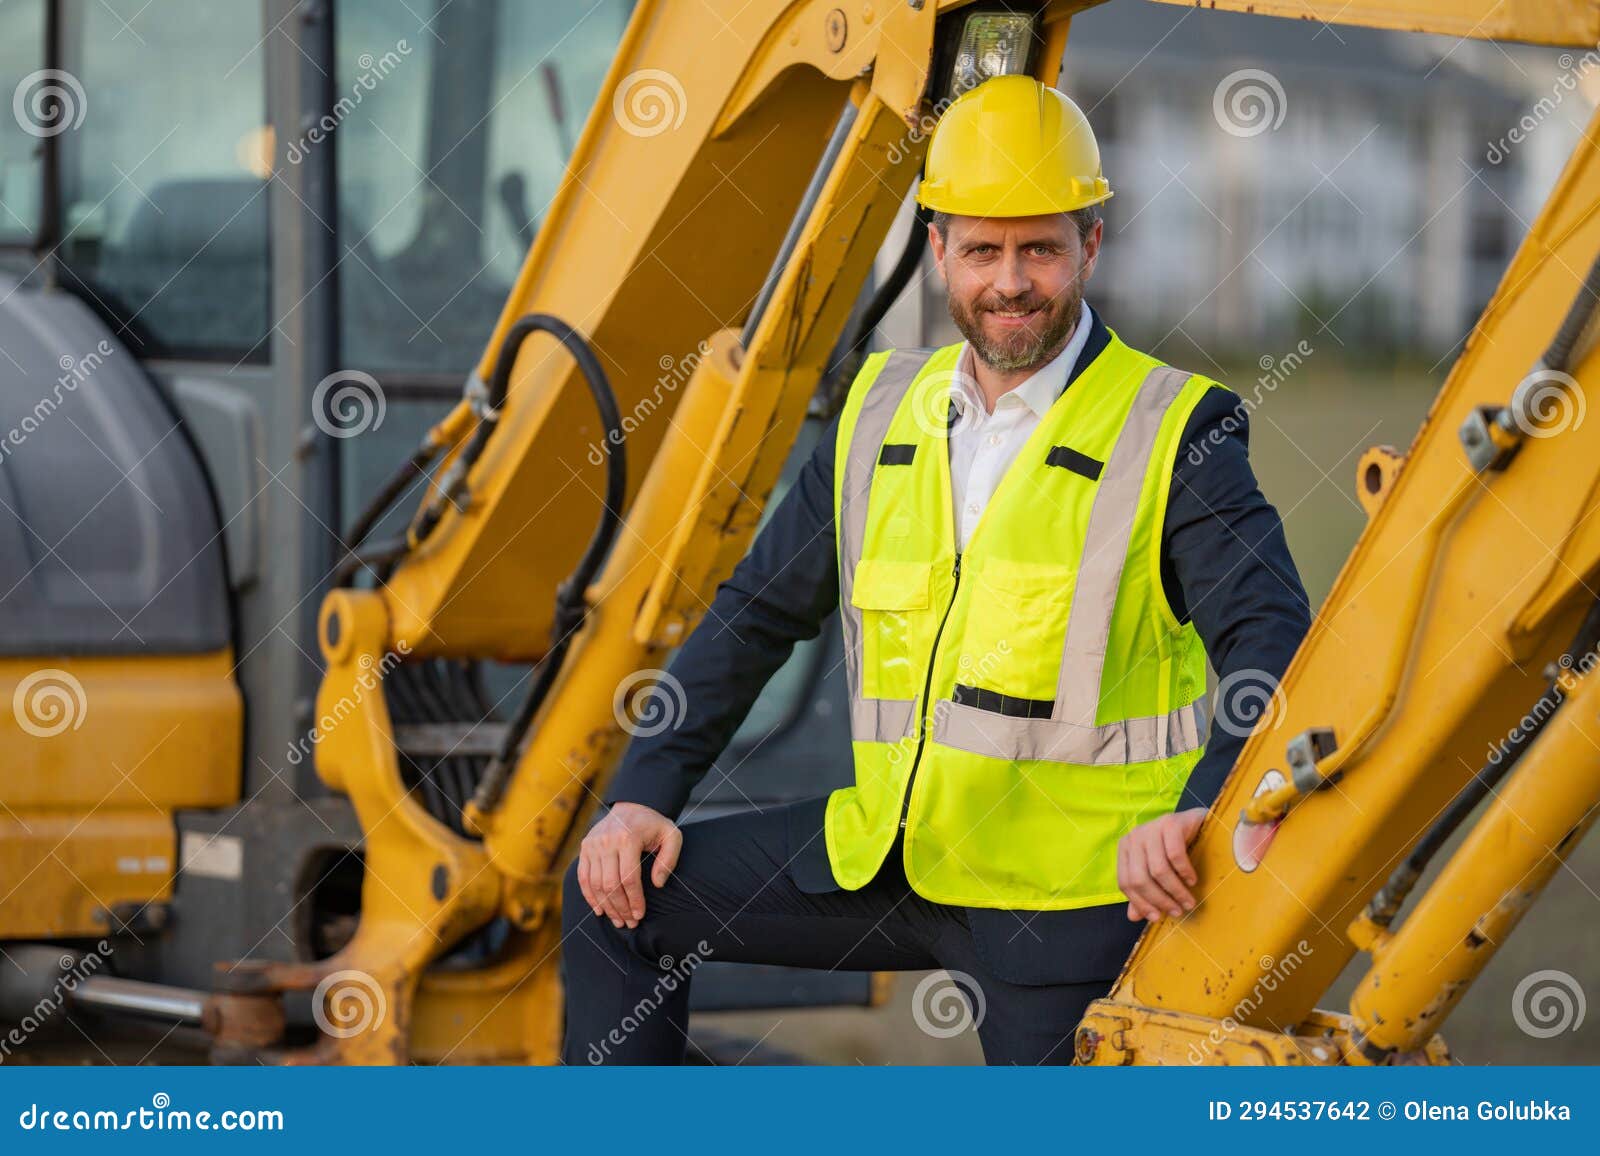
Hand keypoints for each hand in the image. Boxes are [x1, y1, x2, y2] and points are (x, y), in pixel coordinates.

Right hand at [576, 802, 681, 928]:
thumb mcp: (672, 836)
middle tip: (629, 923)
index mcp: (628, 838)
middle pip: (610, 884)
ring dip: (606, 906)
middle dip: (620, 908)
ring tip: (617, 920)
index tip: (640, 915)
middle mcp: (606, 841)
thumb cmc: (654, 824)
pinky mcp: (585, 848)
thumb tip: (658, 884)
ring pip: (596, 884)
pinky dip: (590, 896)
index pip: (629, 878)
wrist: (632, 805)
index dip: (634, 900)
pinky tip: (600, 910)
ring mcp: (592, 844)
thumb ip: (669, 860)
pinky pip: (583, 877)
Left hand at [1118, 807, 1206, 921]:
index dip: (1141, 903)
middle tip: (1178, 911)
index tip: (1157, 918)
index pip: (1125, 882)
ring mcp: (1151, 828)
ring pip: (1158, 870)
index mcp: (1125, 849)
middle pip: (1139, 878)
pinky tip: (1192, 880)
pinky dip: (1185, 872)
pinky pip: (1175, 855)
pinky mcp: (1170, 823)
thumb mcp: (1157, 871)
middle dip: (1160, 900)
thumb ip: (1144, 892)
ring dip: (1176, 890)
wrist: (1198, 822)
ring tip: (1188, 901)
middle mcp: (1134, 837)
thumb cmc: (1176, 849)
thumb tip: (1133, 916)